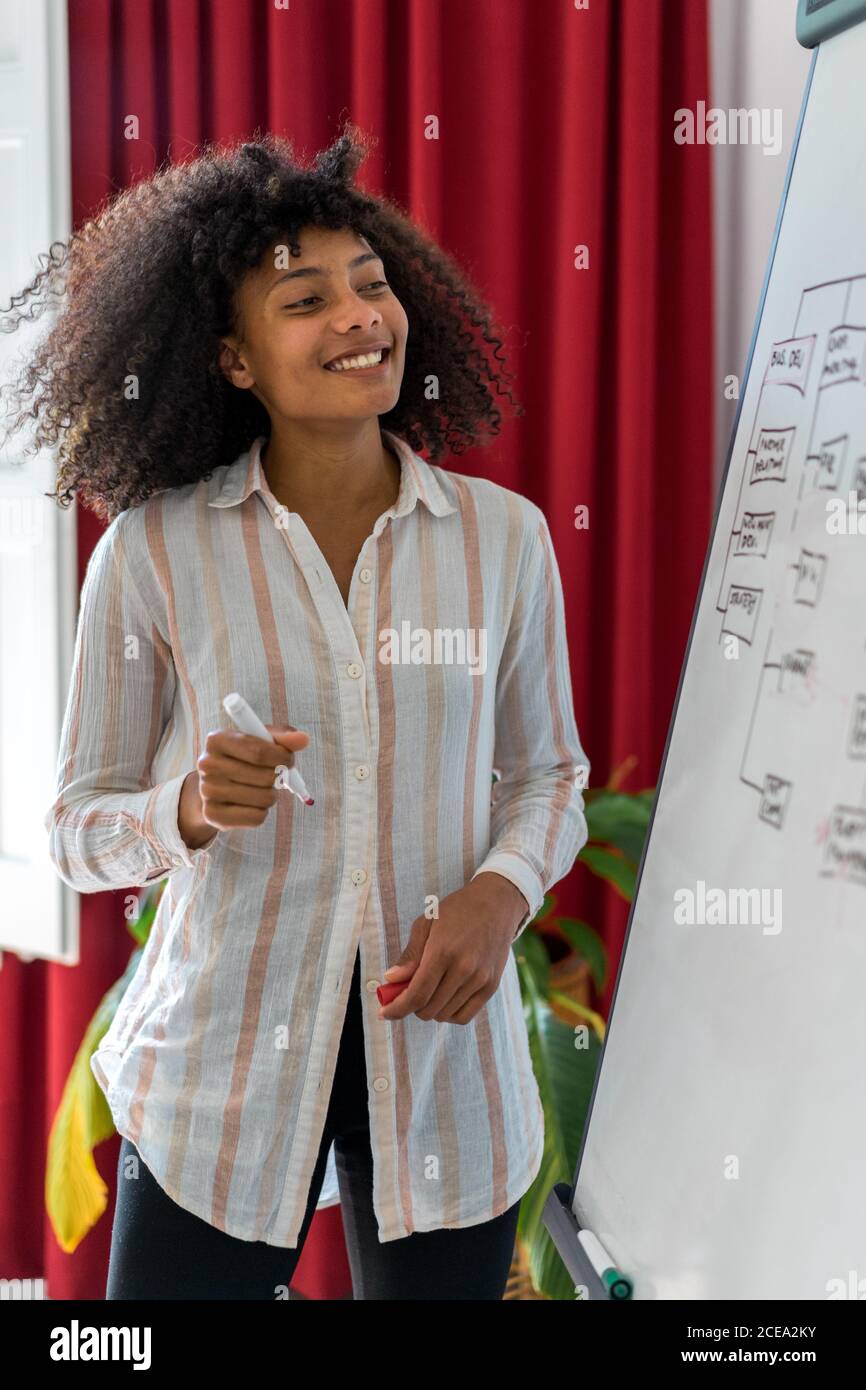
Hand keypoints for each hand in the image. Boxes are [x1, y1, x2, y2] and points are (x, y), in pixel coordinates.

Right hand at [179, 723, 309, 846]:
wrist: (215, 785)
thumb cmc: (244, 758)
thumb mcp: (261, 741)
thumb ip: (283, 738)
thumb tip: (303, 739)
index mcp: (217, 739)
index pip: (259, 751)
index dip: (283, 757)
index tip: (289, 760)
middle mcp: (207, 764)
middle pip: (265, 777)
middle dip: (279, 777)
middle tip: (275, 776)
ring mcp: (207, 791)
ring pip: (264, 798)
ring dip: (271, 794)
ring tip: (261, 788)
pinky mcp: (212, 815)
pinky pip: (257, 817)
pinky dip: (262, 811)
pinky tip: (251, 803)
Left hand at [377, 872, 529, 1025]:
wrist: (497, 904)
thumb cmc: (458, 911)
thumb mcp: (426, 923)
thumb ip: (410, 955)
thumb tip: (391, 979)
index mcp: (443, 951)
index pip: (417, 995)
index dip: (397, 1009)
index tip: (385, 1013)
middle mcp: (464, 969)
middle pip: (429, 1009)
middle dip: (410, 1006)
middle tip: (406, 993)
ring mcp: (480, 980)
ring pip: (445, 1015)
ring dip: (430, 1009)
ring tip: (427, 990)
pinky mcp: (491, 986)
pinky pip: (465, 1016)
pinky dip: (449, 1013)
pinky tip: (444, 998)